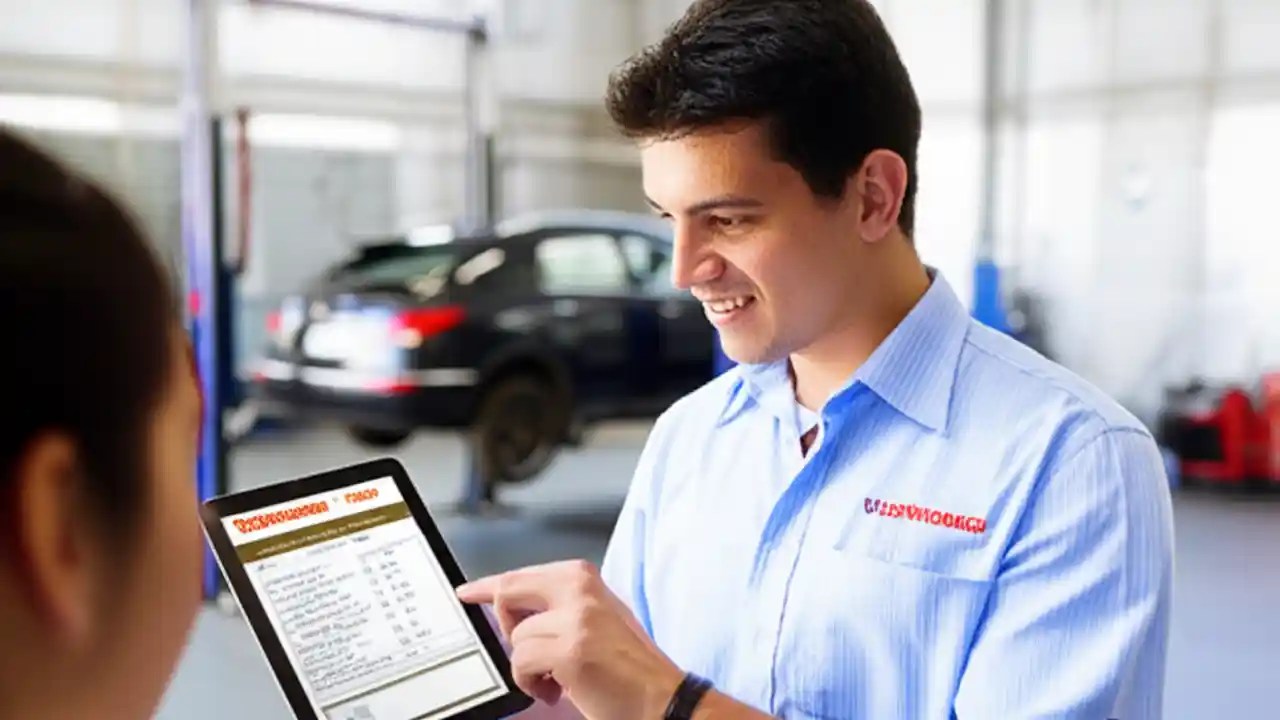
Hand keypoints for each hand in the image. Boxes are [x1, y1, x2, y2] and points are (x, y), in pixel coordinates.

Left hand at [457, 560, 684, 719]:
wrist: (661, 698)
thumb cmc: (631, 666)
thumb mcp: (598, 618)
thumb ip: (560, 606)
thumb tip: (518, 611)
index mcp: (584, 578)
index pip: (523, 575)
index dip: (489, 585)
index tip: (468, 591)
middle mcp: (580, 590)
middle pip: (508, 592)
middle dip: (504, 625)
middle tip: (520, 649)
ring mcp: (576, 618)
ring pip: (515, 638)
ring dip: (527, 667)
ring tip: (555, 680)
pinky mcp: (571, 650)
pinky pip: (521, 663)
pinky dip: (531, 684)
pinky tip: (555, 690)